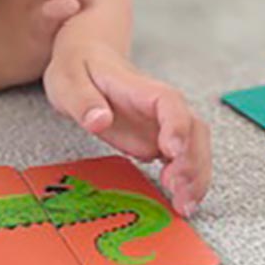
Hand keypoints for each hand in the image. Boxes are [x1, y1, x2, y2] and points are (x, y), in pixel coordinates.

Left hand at [43, 29, 211, 215]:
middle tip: (180, 192)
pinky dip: (189, 181)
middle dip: (193, 161)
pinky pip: (184, 159)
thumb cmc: (79, 66)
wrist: (87, 58)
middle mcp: (158, 106)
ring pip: (195, 146)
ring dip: (196, 176)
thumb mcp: (68, 79)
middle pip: (193, 128)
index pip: (168, 102)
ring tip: (184, 206)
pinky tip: (183, 203)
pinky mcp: (159, 139)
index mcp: (138, 87)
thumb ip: (82, 100)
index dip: (176, 125)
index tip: (172, 151)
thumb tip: (100, 121)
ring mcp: (162, 123)